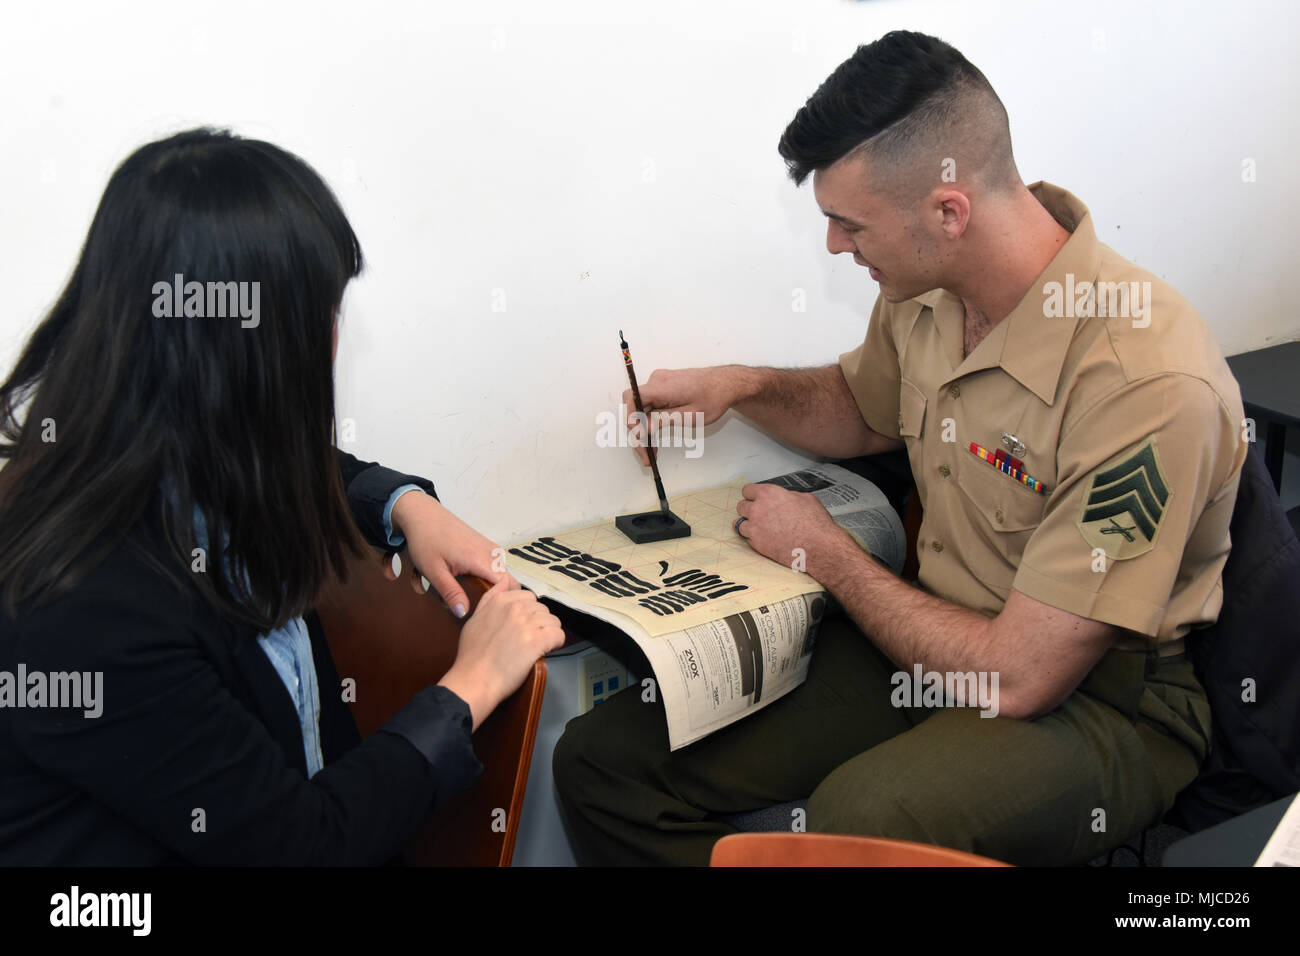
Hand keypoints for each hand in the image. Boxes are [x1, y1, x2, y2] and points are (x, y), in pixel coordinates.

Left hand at [385, 492, 517, 617]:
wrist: (423, 514)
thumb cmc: (427, 538)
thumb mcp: (434, 571)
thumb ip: (451, 593)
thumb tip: (464, 613)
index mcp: (482, 559)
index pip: (510, 586)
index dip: (501, 602)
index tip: (484, 612)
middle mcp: (491, 552)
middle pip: (509, 583)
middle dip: (496, 598)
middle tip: (475, 607)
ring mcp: (490, 548)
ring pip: (502, 576)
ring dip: (489, 588)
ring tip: (468, 593)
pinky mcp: (485, 546)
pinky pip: (494, 567)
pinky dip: (485, 577)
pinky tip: (467, 581)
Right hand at [437, 579, 564, 730]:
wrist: (474, 680)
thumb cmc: (473, 656)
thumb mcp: (475, 619)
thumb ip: (490, 597)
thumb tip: (504, 580)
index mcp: (500, 601)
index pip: (529, 597)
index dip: (529, 613)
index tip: (525, 626)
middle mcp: (515, 609)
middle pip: (543, 609)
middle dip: (539, 624)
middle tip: (528, 640)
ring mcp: (526, 624)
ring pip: (553, 622)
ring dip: (548, 634)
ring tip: (536, 647)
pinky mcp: (536, 642)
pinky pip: (558, 635)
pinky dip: (556, 643)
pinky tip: (546, 650)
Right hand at [622, 366, 746, 465]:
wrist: (727, 383)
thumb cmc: (714, 397)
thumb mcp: (689, 416)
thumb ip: (662, 421)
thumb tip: (641, 429)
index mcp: (661, 386)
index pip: (632, 399)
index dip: (631, 420)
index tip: (638, 440)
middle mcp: (657, 381)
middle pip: (635, 408)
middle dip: (638, 433)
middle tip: (646, 456)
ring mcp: (659, 383)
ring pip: (642, 409)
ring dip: (644, 430)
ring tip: (652, 452)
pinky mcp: (664, 387)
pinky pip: (650, 405)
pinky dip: (651, 421)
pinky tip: (655, 438)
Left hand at [734, 482, 848, 577]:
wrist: (819, 547)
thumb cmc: (815, 523)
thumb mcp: (805, 499)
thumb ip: (788, 496)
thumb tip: (785, 498)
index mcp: (769, 494)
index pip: (747, 490)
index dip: (752, 494)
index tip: (754, 498)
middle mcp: (758, 509)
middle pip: (741, 506)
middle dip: (749, 509)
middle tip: (758, 514)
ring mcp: (755, 528)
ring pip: (739, 524)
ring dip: (748, 525)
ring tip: (758, 527)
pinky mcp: (757, 544)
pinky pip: (747, 539)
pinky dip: (753, 538)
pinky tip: (764, 538)